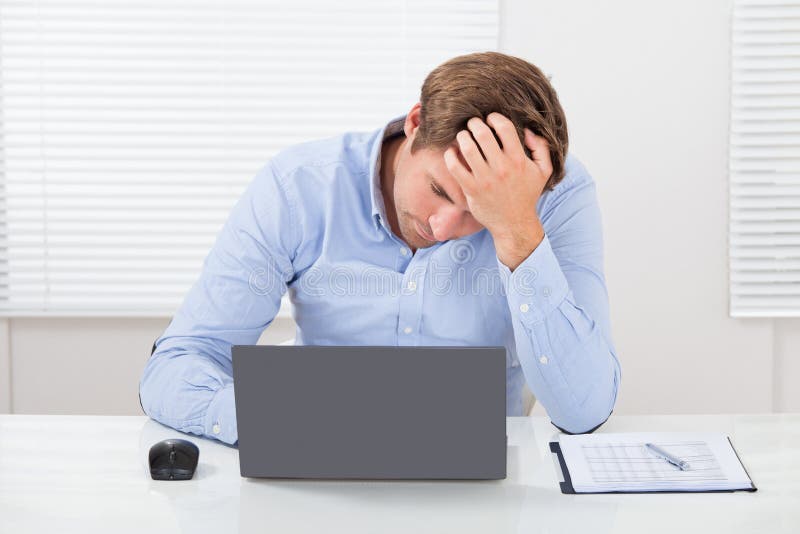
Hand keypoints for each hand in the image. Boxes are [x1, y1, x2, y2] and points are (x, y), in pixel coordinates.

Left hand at [443, 112, 551, 269]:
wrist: (514, 224)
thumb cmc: (527, 195)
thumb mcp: (544, 171)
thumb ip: (541, 147)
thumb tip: (527, 130)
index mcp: (519, 160)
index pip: (504, 128)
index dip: (494, 118)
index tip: (489, 118)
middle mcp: (501, 168)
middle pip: (482, 134)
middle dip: (474, 124)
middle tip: (471, 124)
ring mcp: (485, 179)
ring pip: (467, 148)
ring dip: (462, 137)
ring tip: (462, 136)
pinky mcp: (471, 190)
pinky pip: (455, 167)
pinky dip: (450, 155)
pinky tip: (452, 152)